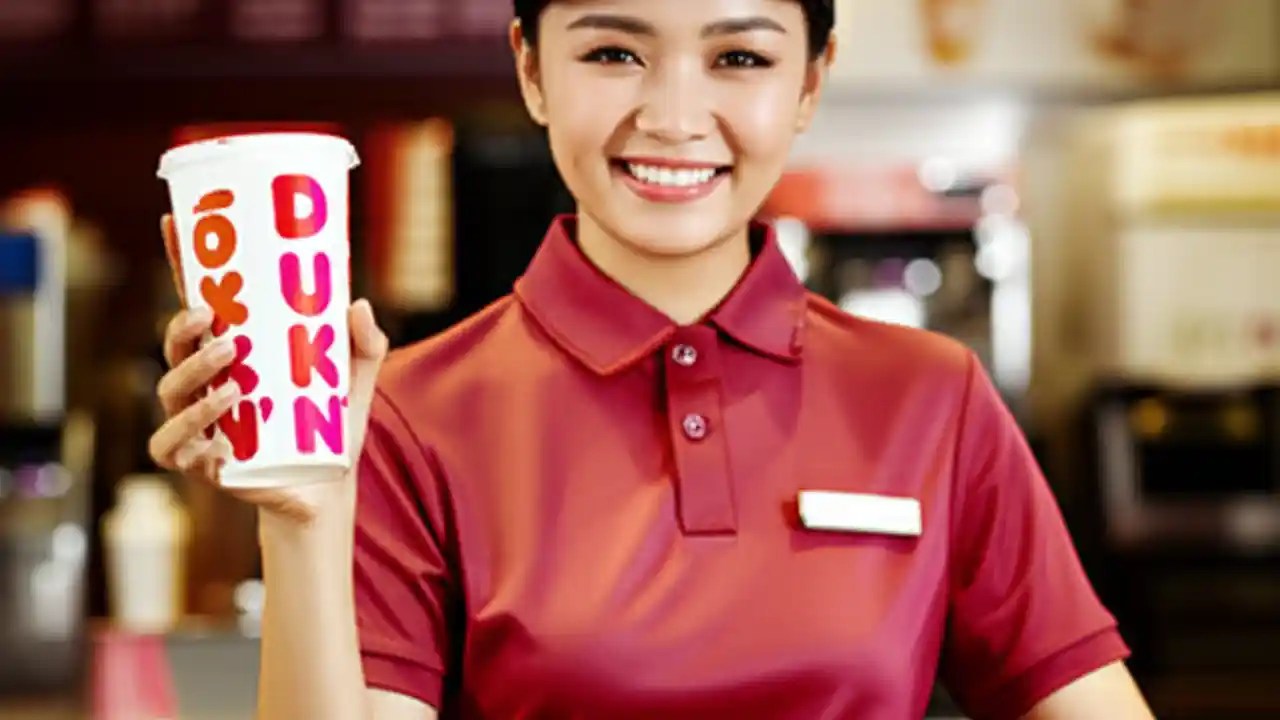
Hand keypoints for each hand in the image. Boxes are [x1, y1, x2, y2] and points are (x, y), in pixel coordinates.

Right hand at [148, 215, 387, 522]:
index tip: (173, 221)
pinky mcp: (202, 462)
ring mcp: (198, 422)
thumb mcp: (354, 381)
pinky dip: (192, 436)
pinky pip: (173, 446)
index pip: (198, 303)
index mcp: (235, 355)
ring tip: (234, 375)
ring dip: (195, 377)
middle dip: (183, 327)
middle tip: (214, 319)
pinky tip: (219, 435)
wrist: (327, 489)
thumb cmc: (330, 429)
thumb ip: (365, 344)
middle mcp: (207, 383)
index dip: (182, 263)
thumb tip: (358, 303)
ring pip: (169, 391)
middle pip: (174, 344)